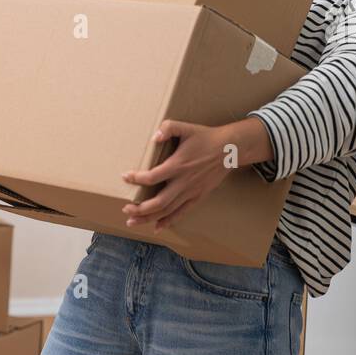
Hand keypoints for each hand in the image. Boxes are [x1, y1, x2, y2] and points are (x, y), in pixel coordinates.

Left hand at [120, 120, 238, 228]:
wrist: (230, 149)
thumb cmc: (205, 137)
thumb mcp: (186, 127)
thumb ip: (168, 128)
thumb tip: (155, 137)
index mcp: (178, 165)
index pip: (152, 177)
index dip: (136, 179)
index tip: (125, 177)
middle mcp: (184, 182)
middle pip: (158, 202)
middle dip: (140, 209)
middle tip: (126, 209)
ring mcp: (191, 192)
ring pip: (168, 211)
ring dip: (149, 218)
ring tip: (133, 221)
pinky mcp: (198, 197)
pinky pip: (182, 213)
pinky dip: (168, 221)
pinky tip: (157, 227)